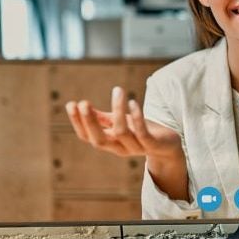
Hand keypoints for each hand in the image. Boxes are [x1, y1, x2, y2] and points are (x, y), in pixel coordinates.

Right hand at [66, 87, 183, 167]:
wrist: (168, 147)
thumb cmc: (141, 132)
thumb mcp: (119, 123)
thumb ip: (103, 118)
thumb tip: (81, 106)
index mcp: (109, 143)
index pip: (87, 137)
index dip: (78, 122)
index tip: (71, 104)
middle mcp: (119, 148)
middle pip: (99, 140)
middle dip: (89, 122)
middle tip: (83, 103)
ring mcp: (136, 147)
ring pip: (121, 132)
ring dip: (117, 110)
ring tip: (118, 90)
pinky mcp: (152, 144)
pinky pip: (142, 132)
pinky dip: (136, 117)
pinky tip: (132, 102)